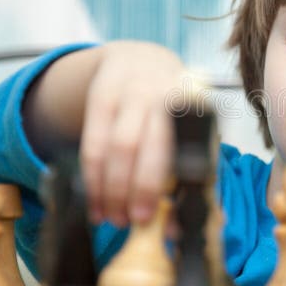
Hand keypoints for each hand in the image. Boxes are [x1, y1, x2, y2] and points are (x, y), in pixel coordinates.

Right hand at [81, 41, 190, 226]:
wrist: (141, 58)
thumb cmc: (171, 108)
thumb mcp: (189, 128)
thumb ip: (191, 171)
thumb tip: (180, 227)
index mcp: (194, 106)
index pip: (187, 148)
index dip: (176, 183)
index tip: (166, 218)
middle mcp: (164, 93)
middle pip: (148, 146)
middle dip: (139, 189)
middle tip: (134, 222)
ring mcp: (131, 91)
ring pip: (117, 146)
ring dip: (111, 188)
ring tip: (112, 218)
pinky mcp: (101, 95)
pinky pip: (93, 142)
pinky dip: (92, 177)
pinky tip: (94, 201)